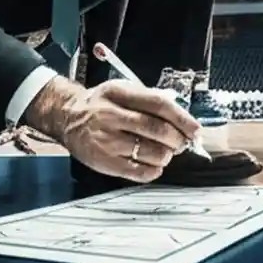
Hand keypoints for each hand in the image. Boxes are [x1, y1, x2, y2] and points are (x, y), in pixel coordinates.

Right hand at [34, 78, 201, 182]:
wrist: (67, 117)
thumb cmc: (101, 104)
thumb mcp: (122, 89)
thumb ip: (149, 99)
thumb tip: (181, 117)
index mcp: (119, 93)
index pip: (159, 104)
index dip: (182, 118)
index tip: (195, 129)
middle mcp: (111, 116)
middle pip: (157, 130)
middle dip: (178, 139)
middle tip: (182, 142)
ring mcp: (107, 141)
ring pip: (152, 153)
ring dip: (167, 155)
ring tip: (166, 152)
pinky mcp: (105, 162)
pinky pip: (139, 172)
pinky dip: (154, 170)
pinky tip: (154, 164)